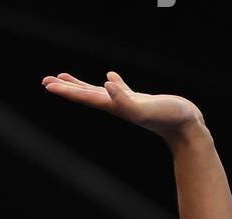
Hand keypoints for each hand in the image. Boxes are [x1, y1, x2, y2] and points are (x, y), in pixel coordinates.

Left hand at [42, 71, 203, 143]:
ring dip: (81, 85)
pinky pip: (121, 89)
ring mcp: (127, 103)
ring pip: (98, 92)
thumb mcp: (144, 107)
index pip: (84, 96)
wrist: (185, 127)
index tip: (48, 84)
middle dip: (65, 88)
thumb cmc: (167, 118)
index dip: (66, 90)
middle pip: (85, 95)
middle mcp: (116, 106)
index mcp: (113, 106)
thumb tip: (106, 84)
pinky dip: (114, 83)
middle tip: (46, 81)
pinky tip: (110, 78)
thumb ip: (125, 98)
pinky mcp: (140, 101)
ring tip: (66, 78)